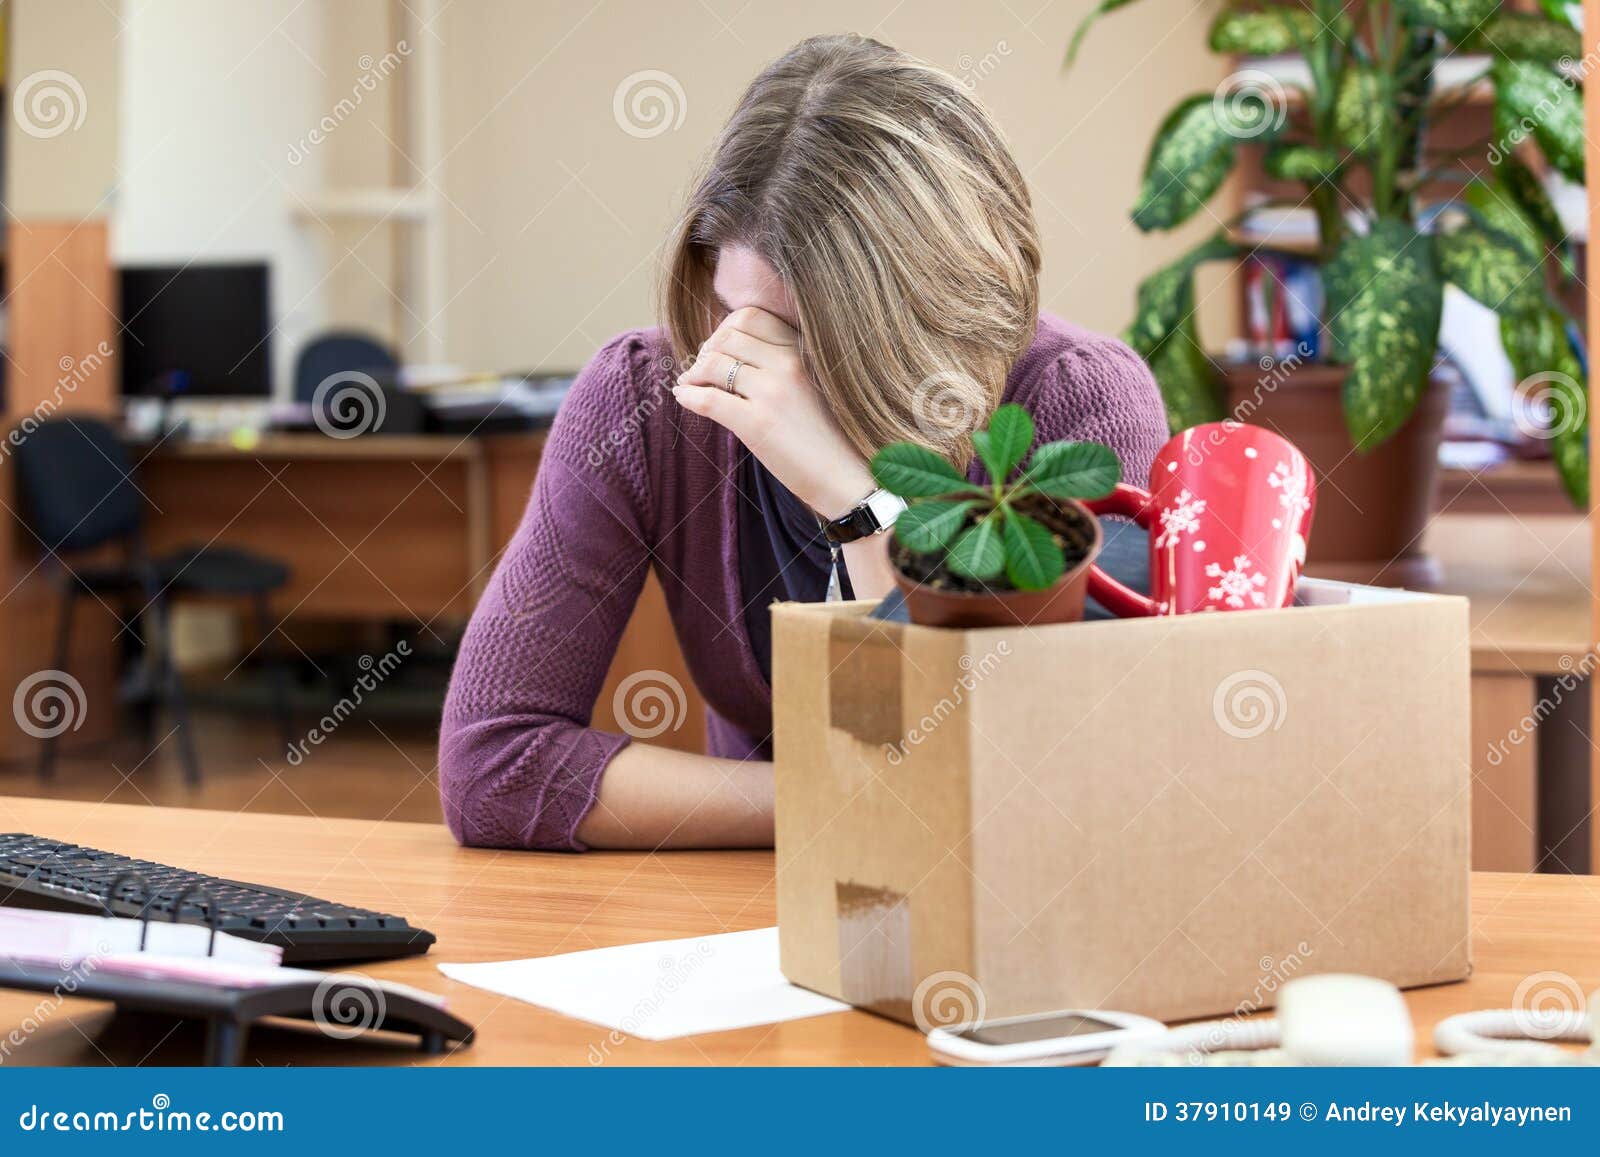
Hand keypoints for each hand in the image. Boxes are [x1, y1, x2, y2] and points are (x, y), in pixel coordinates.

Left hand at [672, 308, 874, 518]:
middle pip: (727, 336)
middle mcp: (788, 363)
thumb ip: (784, 365)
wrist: (850, 478)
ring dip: (693, 374)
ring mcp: (772, 392)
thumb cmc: (832, 438)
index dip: (725, 329)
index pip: (751, 317)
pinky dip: (688, 397)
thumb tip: (736, 356)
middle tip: (700, 370)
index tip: (718, 349)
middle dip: (706, 350)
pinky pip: (708, 399)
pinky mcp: (757, 424)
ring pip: (712, 364)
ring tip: (690, 385)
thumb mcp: (814, 386)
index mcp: (803, 350)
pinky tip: (684, 399)